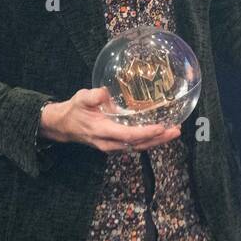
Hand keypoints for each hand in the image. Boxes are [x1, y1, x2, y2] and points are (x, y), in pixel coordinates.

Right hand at [41, 87, 181, 153]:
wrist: (65, 126)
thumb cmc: (75, 110)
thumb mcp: (81, 98)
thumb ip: (93, 95)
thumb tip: (105, 92)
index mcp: (102, 130)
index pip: (128, 135)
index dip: (146, 132)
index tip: (161, 127)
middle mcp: (109, 142)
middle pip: (138, 144)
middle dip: (158, 139)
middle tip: (176, 130)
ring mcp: (113, 146)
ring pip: (138, 147)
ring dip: (157, 141)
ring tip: (174, 131)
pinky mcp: (116, 145)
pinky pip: (135, 145)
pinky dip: (149, 140)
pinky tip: (161, 133)